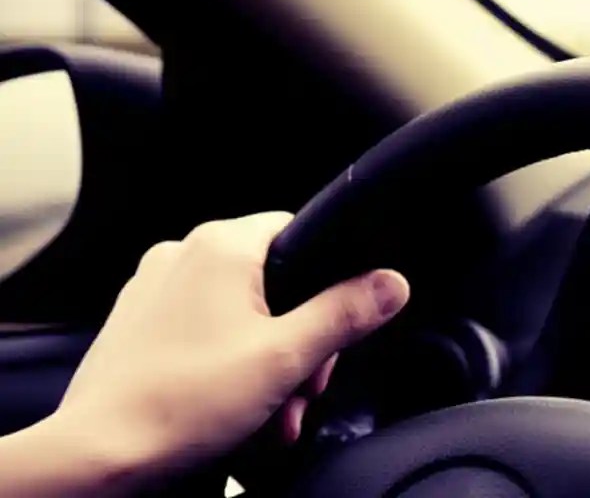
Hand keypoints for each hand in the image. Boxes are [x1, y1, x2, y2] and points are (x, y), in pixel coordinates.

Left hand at [48, 212, 409, 492]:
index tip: (331, 332)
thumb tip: (391, 283)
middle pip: (275, 284)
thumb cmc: (181, 404)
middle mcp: (183, 255)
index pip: (301, 234)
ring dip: (267, 364)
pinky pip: (204, 334)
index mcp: (222, 246)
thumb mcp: (288, 358)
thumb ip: (346, 314)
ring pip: (241, 315)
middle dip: (297, 343)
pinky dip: (227, 368)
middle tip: (299, 389)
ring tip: (266, 413)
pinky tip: (233, 410)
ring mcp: (155, 290)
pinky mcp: (138, 326)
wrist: (99, 456)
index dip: (328, 285)